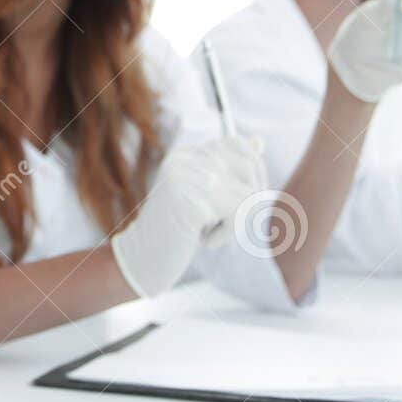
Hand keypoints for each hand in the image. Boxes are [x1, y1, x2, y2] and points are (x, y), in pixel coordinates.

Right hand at [110, 136, 267, 299]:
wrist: (142, 261)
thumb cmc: (177, 232)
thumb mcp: (205, 197)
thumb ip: (228, 169)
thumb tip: (259, 141)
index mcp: (184, 155)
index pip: (237, 144)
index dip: (255, 171)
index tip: (245, 200)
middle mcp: (182, 159)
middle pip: (248, 166)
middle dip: (251, 199)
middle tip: (226, 224)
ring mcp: (183, 177)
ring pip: (247, 191)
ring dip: (238, 219)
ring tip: (211, 232)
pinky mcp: (188, 200)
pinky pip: (237, 211)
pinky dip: (228, 233)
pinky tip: (205, 241)